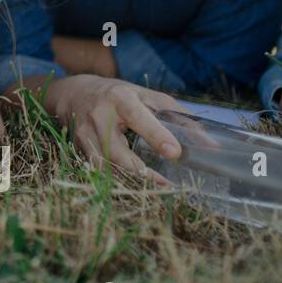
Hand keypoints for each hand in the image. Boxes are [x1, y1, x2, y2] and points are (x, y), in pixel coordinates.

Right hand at [46, 75, 183, 182]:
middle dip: (140, 170)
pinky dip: (114, 178)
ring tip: (152, 190)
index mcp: (120, 98)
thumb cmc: (119, 95)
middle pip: (116, 149)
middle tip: (166, 184)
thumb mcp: (146, 96)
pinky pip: (97, 167)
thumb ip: (176, 115)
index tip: (175, 153)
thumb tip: (207, 142)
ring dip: (127, 179)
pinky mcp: (78, 145)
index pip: (137, 117)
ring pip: (104, 163)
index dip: (156, 135)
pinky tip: (131, 184)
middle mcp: (98, 115)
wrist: (74, 93)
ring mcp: (85, 132)